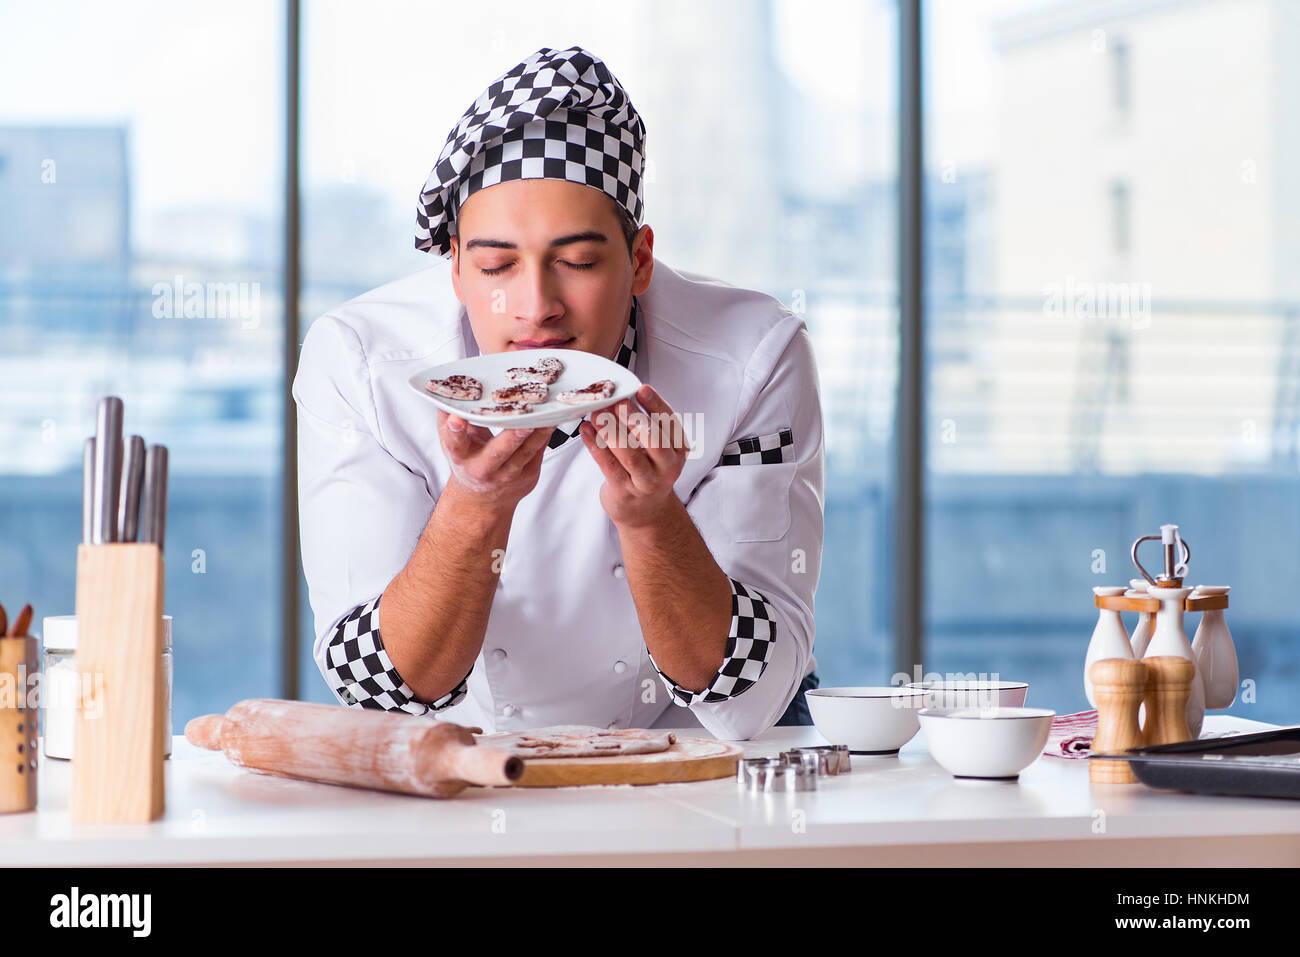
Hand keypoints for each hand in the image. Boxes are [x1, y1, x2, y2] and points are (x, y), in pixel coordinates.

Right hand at [437, 410, 553, 509]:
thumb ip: (447, 417)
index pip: (454, 443)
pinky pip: (539, 452)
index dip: (455, 431)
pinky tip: (554, 420)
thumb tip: (442, 385)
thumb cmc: (468, 462)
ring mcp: (508, 475)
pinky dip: (546, 436)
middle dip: (511, 437)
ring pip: (525, 452)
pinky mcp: (528, 475)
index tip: (456, 419)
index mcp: (461, 457)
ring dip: (538, 434)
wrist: (482, 500)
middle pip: (498, 452)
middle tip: (522, 422)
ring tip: (549, 417)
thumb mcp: (452, 443)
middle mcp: (484, 469)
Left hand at [579, 384, 690, 527]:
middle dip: (635, 419)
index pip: (669, 423)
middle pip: (654, 440)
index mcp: (678, 449)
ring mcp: (646, 482)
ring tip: (596, 414)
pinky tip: (586, 430)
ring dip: (611, 431)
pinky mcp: (625, 491)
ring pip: (629, 454)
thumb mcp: (657, 448)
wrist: (644, 511)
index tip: (641, 389)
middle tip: (618, 402)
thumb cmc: (647, 470)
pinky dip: (595, 446)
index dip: (656, 405)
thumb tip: (622, 394)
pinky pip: (608, 465)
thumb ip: (645, 424)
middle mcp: (667, 467)